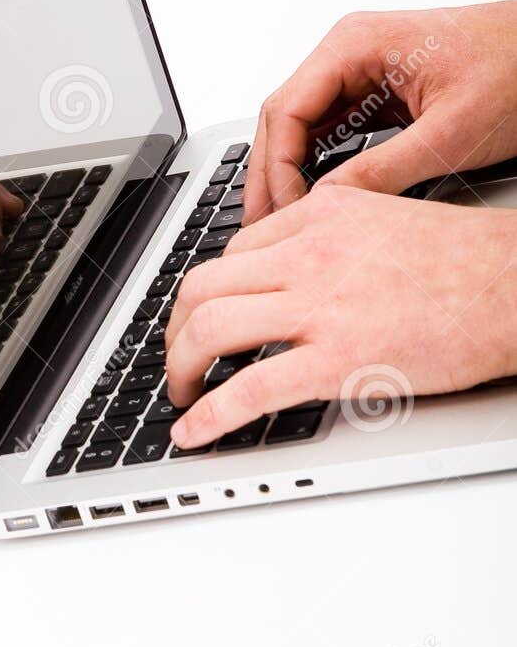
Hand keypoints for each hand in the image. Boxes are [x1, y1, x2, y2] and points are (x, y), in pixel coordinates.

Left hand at [165, 186, 516, 448]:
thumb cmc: (471, 264)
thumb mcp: (387, 222)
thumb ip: (332, 241)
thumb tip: (291, 274)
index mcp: (322, 215)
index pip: (233, 251)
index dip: (208, 292)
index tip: (202, 318)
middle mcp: (310, 252)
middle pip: (203, 286)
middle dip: (175, 329)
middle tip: (178, 358)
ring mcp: (321, 306)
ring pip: (209, 329)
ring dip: (179, 368)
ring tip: (181, 394)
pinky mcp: (339, 360)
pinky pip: (250, 388)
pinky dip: (208, 415)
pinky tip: (193, 431)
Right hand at [244, 1, 516, 222]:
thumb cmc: (516, 66)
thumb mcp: (450, 131)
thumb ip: (382, 170)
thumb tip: (328, 204)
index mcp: (356, 44)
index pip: (286, 109)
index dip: (276, 167)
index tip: (283, 210)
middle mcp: (349, 52)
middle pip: (283, 116)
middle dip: (269, 173)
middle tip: (261, 224)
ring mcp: (360, 70)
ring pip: (301, 125)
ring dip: (288, 170)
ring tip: (280, 217)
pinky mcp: (376, 91)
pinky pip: (330, 128)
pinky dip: (315, 162)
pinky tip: (311, 194)